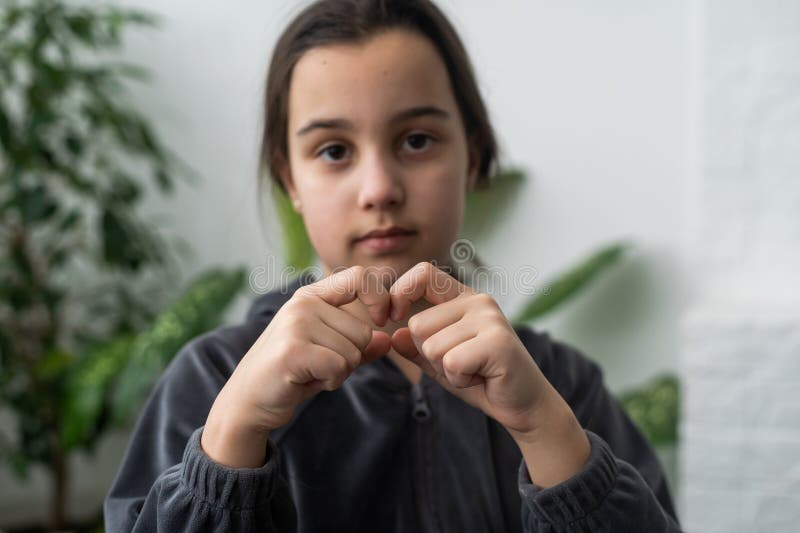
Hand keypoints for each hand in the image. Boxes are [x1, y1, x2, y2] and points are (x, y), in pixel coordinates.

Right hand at [202, 266, 391, 466]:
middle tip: (319, 364)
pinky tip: (305, 381)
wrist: (248, 401)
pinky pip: (339, 367)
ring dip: (338, 373)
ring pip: (353, 353)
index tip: (381, 321)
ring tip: (309, 372)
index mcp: (312, 295)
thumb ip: (358, 346)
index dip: (380, 298)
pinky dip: (330, 382)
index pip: (360, 277)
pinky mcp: (293, 349)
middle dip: (350, 358)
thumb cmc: (291, 374)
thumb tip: (387, 341)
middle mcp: (303, 303)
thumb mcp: (329, 354)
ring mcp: (296, 323)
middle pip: (363, 332)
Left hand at [390, 262, 589, 486]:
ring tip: (473, 370)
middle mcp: (478, 301)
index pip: (423, 273)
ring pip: (431, 347)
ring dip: (446, 370)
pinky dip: (459, 379)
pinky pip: (451, 362)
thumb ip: (415, 347)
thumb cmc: (481, 379)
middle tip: (461, 364)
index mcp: (463, 298)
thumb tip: (394, 335)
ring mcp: (490, 319)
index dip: (400, 292)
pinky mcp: (497, 341)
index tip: (394, 317)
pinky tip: (481, 377)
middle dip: (429, 355)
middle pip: (417, 325)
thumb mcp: (440, 362)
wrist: (523, 404)